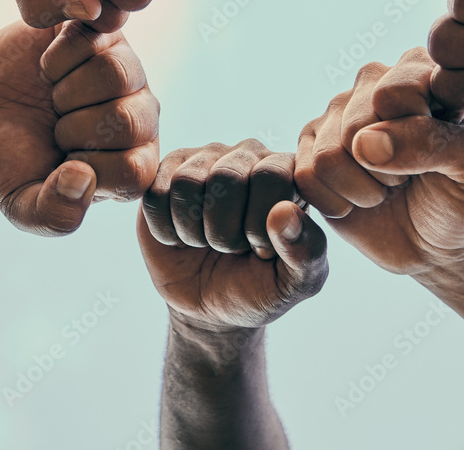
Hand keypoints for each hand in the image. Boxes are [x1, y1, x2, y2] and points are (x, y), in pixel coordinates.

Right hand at [0, 19, 159, 234]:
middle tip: (55, 125)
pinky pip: (95, 36)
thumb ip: (52, 215)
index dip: (84, 167)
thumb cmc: (5, 154)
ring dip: (68, 88)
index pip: (133, 171)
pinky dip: (58, 54)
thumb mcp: (18, 200)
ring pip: (118, 73)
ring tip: (55, 95)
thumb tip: (84, 180)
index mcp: (133, 163)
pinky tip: (50, 66)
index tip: (60, 161)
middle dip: (73, 126)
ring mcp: (128, 71)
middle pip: (128, 118)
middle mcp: (142, 116)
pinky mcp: (105, 33)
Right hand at [138, 140, 327, 331]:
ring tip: (206, 242)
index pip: (271, 175)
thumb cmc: (261, 287)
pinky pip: (156, 193)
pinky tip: (182, 238)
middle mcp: (248, 155)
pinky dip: (166, 230)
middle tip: (231, 249)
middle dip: (224, 231)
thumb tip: (284, 213)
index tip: (261, 251)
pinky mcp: (166, 173)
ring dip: (194, 231)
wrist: (211, 307)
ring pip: (187, 181)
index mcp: (288, 172)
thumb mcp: (296, 282)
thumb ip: (307, 251)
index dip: (259, 224)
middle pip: (227, 176)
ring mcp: (205, 159)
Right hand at [294, 48, 463, 279]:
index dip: (413, 136)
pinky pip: (306, 176)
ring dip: (363, 188)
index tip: (441, 155)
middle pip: (355, 123)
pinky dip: (338, 202)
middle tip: (410, 177)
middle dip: (387, 168)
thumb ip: (433, 142)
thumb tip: (364, 144)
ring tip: (387, 189)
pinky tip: (359, 200)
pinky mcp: (311, 146)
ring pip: (328, 153)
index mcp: (420, 70)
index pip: (394, 93)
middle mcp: (374, 81)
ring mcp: (337, 112)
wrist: (439, 243)